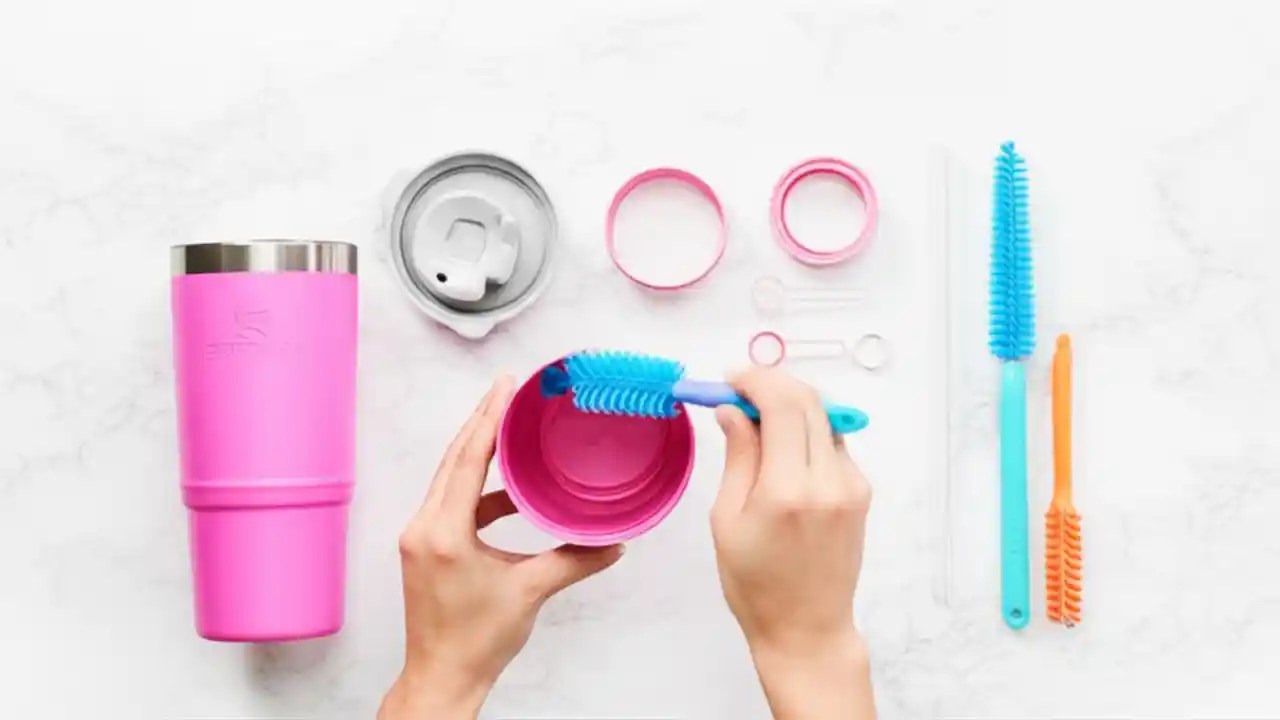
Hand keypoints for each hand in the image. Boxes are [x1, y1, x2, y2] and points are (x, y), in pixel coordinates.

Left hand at [379, 377, 624, 719]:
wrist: (443, 677)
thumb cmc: (476, 642)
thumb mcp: (531, 592)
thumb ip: (574, 560)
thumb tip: (612, 542)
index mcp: (445, 533)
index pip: (467, 460)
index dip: (488, 419)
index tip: (505, 388)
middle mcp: (424, 528)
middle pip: (454, 460)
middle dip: (482, 423)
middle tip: (508, 391)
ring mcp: (420, 538)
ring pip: (450, 479)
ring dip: (478, 453)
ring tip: (509, 429)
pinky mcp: (425, 548)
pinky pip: (451, 502)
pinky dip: (478, 489)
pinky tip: (507, 491)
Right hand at [712, 368, 873, 719]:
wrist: (807, 629)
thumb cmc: (755, 584)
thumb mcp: (727, 520)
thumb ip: (738, 457)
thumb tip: (734, 410)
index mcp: (788, 491)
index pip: (782, 405)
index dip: (756, 379)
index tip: (731, 378)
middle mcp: (829, 481)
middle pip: (808, 401)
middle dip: (773, 383)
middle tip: (741, 388)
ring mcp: (852, 485)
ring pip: (823, 417)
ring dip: (791, 404)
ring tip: (757, 417)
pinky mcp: (862, 492)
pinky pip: (833, 442)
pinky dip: (806, 430)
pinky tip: (782, 447)